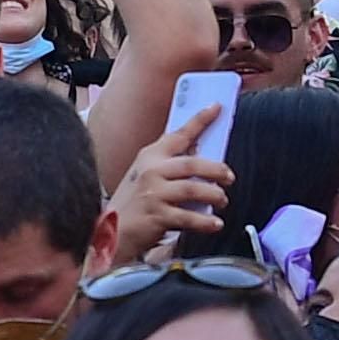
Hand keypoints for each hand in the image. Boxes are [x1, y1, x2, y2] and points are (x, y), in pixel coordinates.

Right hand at [105, 106, 236, 261]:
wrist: (109, 232)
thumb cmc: (133, 204)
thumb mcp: (145, 175)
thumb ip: (169, 165)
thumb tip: (202, 158)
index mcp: (150, 156)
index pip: (178, 134)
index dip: (200, 119)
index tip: (217, 107)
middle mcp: (151, 171)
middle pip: (192, 163)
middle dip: (216, 169)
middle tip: (229, 177)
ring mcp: (153, 193)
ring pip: (193, 188)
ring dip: (214, 194)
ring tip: (222, 200)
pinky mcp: (157, 216)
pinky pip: (188, 217)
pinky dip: (205, 221)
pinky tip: (215, 223)